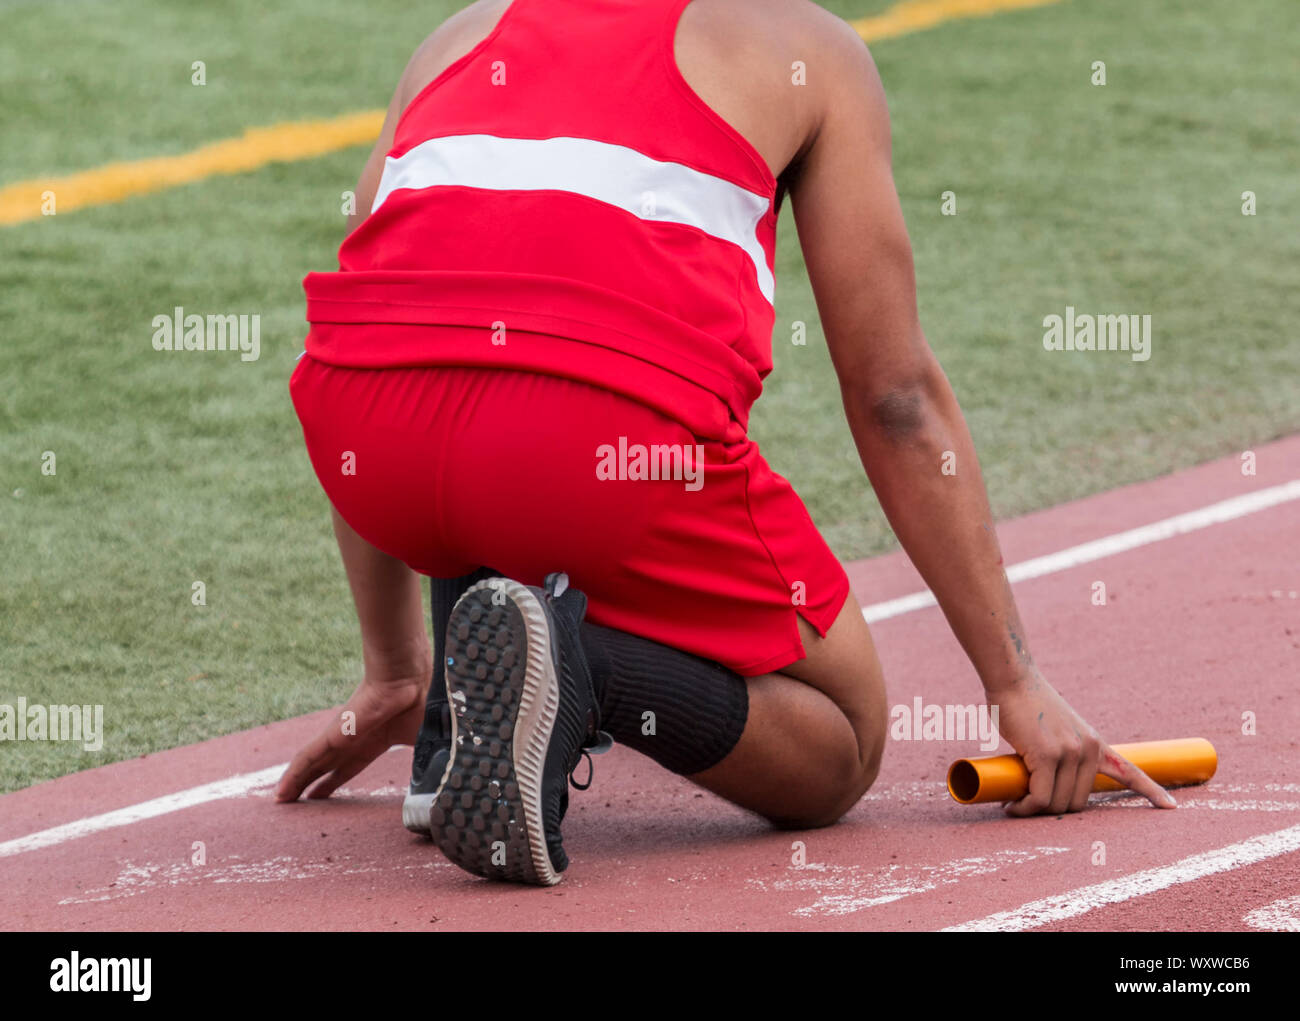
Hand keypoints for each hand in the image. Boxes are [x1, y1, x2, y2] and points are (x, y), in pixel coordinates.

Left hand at [275, 673, 426, 801]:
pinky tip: (281, 793)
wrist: (414, 683)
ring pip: (310, 764)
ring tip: (279, 802)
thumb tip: (439, 785)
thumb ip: (426, 763)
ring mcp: (342, 735)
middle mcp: (355, 738)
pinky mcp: (333, 734)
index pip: (349, 766)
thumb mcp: (426, 742)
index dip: (334, 781)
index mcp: (377, 740)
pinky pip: (307, 758)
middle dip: (310, 784)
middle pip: (325, 766)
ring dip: (295, 783)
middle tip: (294, 803)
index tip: (320, 795)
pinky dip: (293, 776)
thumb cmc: (423, 705)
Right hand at [990, 668, 1176, 814]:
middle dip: (1053, 809)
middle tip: (1028, 803)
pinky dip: (1026, 808)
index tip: (1171, 806)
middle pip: (1078, 803)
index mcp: (1095, 744)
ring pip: (1058, 804)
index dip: (1151, 791)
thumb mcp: (1057, 730)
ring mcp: (1069, 753)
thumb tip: (1047, 786)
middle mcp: (1089, 749)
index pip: (1130, 772)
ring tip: (1016, 804)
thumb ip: (1062, 754)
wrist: (1013, 680)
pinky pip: (1040, 797)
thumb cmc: (1027, 706)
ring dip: (1035, 810)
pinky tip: (1012, 806)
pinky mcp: (1046, 755)